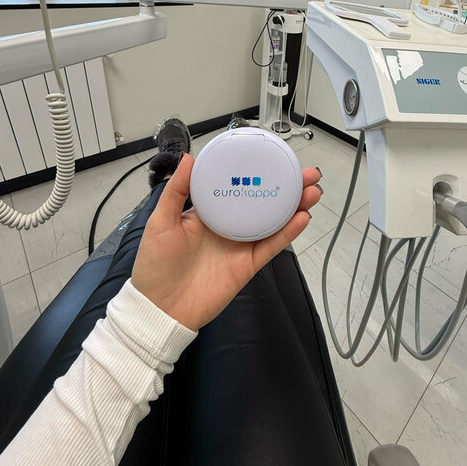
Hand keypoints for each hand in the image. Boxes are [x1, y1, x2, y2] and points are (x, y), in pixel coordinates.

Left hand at [131, 153, 321, 329]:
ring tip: (312, 191)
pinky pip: (271, 246)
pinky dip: (288, 233)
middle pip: (263, 200)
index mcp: (208, 211)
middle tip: (308, 173)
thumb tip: (188, 158)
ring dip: (294, 205)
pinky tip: (301, 218)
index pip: (237, 185)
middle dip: (287, 186)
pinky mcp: (248, 264)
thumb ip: (175, 191)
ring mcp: (240, 244)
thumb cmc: (154, 266)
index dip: (256, 171)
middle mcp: (228, 224)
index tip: (272, 156)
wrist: (160, 310)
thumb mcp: (160, 222)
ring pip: (274, 221)